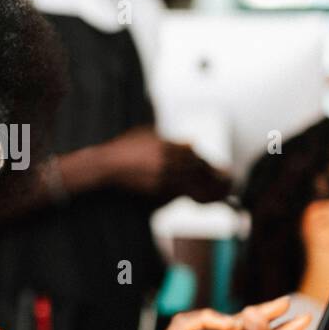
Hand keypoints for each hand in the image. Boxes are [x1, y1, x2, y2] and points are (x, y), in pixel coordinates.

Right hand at [99, 128, 231, 202]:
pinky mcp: (156, 187)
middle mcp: (167, 159)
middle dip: (209, 173)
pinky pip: (179, 192)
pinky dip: (190, 193)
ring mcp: (162, 174)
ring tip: (214, 190)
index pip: (193, 153)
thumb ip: (171, 138)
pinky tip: (195, 195)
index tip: (212, 165)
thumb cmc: (125, 147)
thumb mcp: (148, 134)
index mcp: (166, 144)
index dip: (204, 160)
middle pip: (196, 167)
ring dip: (204, 186)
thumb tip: (193, 141)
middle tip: (221, 179)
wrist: (107, 164)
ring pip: (190, 181)